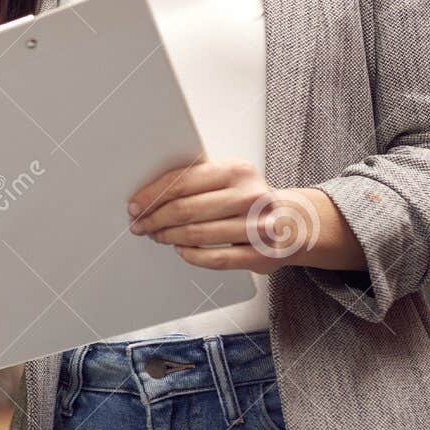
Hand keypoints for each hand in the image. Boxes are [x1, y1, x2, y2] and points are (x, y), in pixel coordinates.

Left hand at [127, 159, 364, 274]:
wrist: (294, 223)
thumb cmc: (250, 199)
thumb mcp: (230, 179)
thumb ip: (198, 180)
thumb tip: (149, 193)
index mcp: (237, 171)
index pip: (182, 181)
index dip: (152, 195)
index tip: (135, 205)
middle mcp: (250, 196)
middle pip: (185, 209)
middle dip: (155, 219)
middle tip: (140, 225)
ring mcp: (258, 227)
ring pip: (196, 235)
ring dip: (169, 237)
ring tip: (158, 236)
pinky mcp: (261, 254)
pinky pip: (214, 258)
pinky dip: (190, 255)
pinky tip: (181, 250)